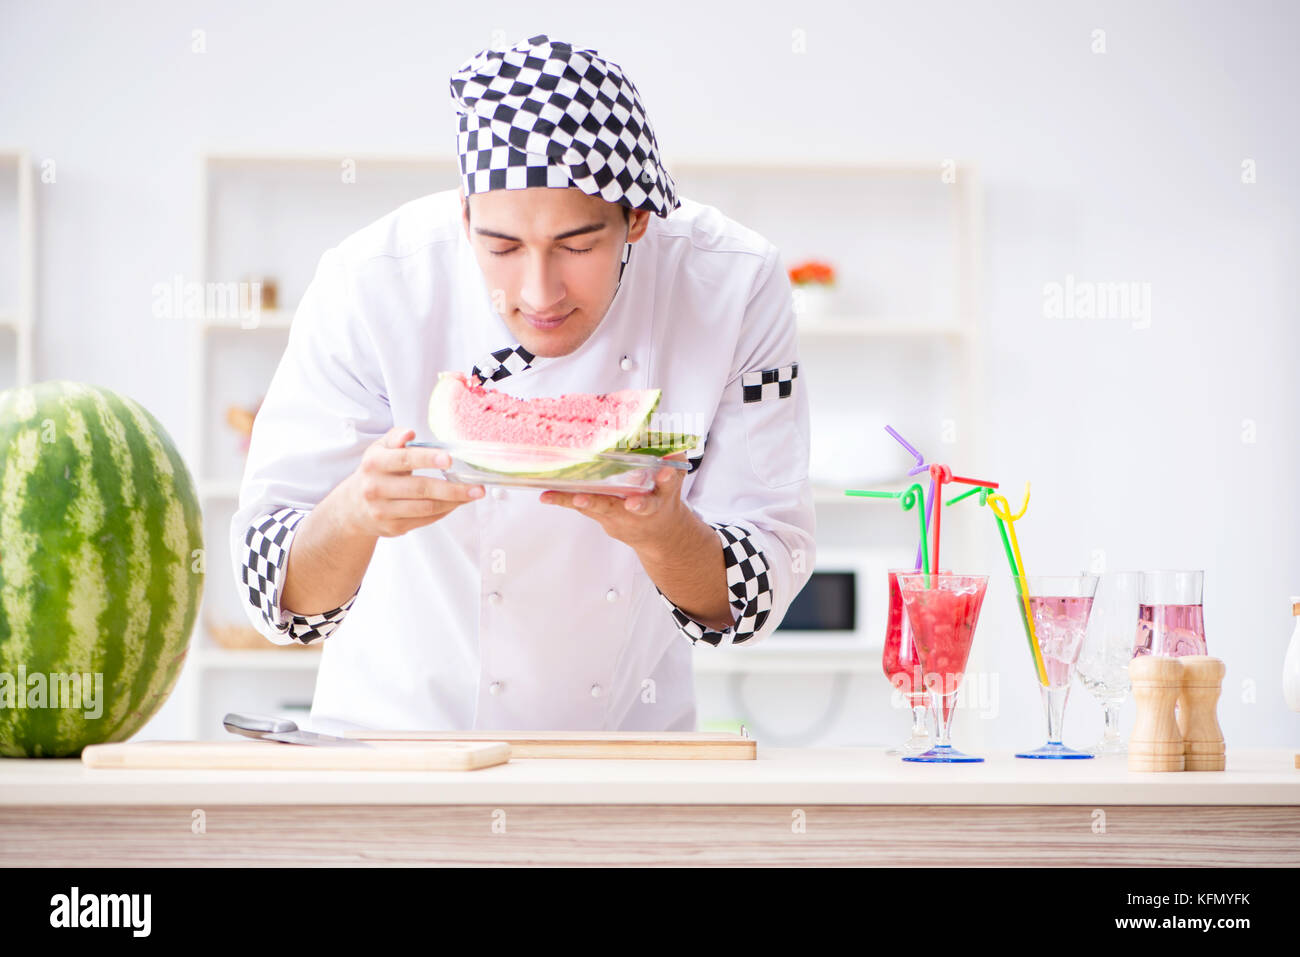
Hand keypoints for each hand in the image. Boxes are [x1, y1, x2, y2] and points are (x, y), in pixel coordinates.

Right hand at [338, 427, 483, 537]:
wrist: (353, 506)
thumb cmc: (376, 471)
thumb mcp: (380, 450)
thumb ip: (395, 438)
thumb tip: (409, 432)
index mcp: (375, 463)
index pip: (403, 459)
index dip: (426, 458)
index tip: (449, 459)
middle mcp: (377, 488)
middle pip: (420, 488)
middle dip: (452, 488)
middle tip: (477, 487)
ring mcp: (384, 510)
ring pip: (426, 507)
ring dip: (453, 502)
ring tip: (472, 494)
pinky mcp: (393, 527)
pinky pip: (425, 519)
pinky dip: (445, 511)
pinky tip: (456, 503)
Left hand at [538, 452, 689, 552]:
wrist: (659, 536)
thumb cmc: (663, 501)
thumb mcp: (673, 483)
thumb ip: (672, 464)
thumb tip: (673, 443)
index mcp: (662, 497)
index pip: (666, 486)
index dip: (666, 479)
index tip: (665, 473)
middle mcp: (640, 510)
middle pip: (632, 506)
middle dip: (619, 503)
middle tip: (611, 501)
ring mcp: (619, 516)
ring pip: (599, 507)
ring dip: (581, 501)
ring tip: (564, 496)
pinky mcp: (602, 518)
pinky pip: (582, 507)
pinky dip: (565, 500)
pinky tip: (546, 495)